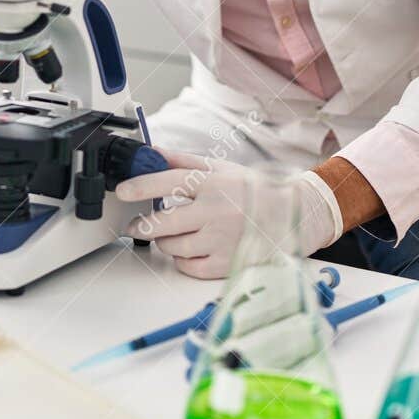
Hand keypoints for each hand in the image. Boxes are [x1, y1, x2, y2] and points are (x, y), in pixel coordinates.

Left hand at [113, 150, 341, 279]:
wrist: (295, 216)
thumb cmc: (255, 191)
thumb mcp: (221, 168)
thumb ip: (183, 161)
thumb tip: (152, 152)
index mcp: (213, 183)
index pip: (166, 182)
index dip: (139, 187)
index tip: (122, 191)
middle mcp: (215, 211)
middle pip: (161, 223)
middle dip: (141, 225)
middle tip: (135, 224)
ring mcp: (221, 240)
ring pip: (172, 247)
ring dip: (163, 242)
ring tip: (167, 234)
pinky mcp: (226, 264)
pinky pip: (188, 266)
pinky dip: (181, 259)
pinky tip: (187, 249)